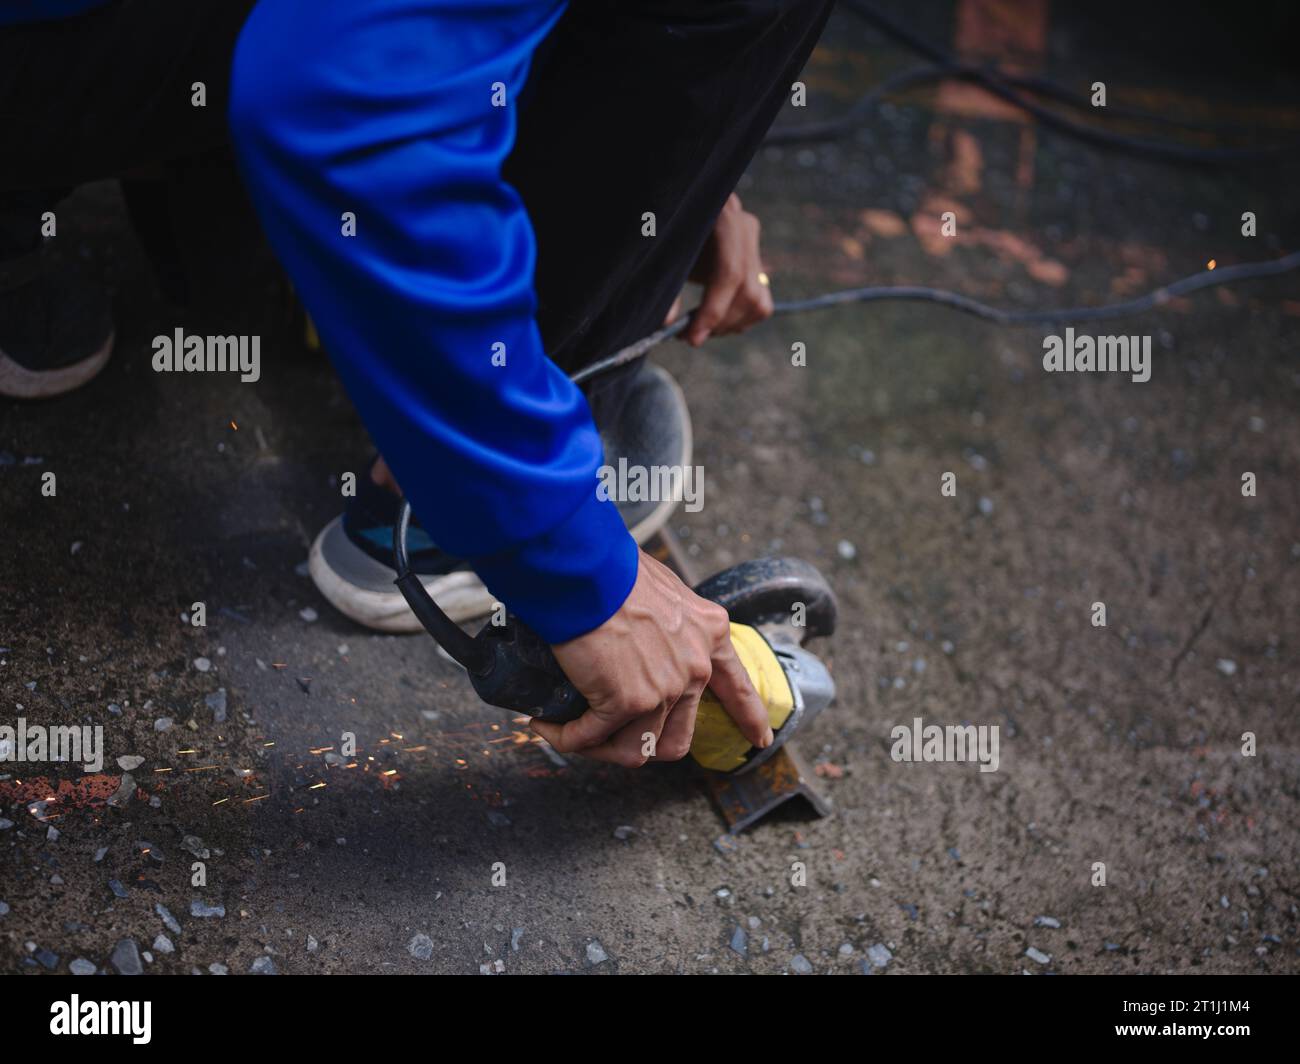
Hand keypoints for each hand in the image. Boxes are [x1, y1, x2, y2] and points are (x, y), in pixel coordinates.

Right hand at [531, 551, 772, 766]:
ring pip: (636, 749)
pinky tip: (546, 724)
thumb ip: (667, 620)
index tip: (759, 739)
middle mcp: (694, 667)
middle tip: (614, 740)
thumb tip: (641, 632)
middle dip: (647, 746)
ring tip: (570, 731)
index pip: (736, 687)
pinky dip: (565, 736)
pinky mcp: (627, 702)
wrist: (589, 571)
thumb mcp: (663, 588)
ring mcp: (664, 690)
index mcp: (709, 634)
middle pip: (679, 736)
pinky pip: (592, 737)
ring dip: (601, 747)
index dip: (749, 718)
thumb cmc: (613, 568)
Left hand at [666, 193, 773, 345]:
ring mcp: (754, 244)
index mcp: (723, 216)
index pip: (730, 273)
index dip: (713, 310)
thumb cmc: (665, 228)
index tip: (692, 338)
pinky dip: (739, 321)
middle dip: (719, 323)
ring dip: (729, 326)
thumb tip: (667, 323)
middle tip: (691, 337)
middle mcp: (745, 228)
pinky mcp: (756, 261)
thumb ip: (664, 284)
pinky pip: (760, 303)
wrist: (677, 207)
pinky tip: (715, 322)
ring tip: (701, 329)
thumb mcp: (661, 250)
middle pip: (747, 291)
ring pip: (758, 302)